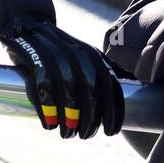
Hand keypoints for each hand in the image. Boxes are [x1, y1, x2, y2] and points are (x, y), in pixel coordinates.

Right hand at [0, 19, 125, 138]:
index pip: (110, 86)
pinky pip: (44, 91)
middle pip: (91, 93)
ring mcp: (56, 58)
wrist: (28, 27)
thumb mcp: (87, 53)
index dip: (114, 111)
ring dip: (70, 119)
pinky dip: (48, 111)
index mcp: (93, 55)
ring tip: (68, 134)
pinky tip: (50, 125)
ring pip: (69, 94)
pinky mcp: (35, 61)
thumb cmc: (62, 49)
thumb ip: (107, 68)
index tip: (112, 131)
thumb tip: (135, 83)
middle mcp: (78, 55)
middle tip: (87, 135)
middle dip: (91, 119)